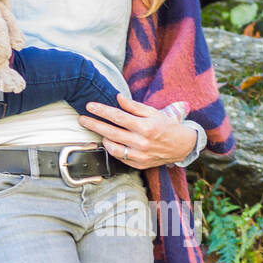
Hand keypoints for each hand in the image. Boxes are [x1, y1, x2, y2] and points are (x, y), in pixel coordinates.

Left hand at [77, 92, 198, 168]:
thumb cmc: (166, 126)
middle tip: (81, 119)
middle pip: (111, 132)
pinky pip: (120, 158)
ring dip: (103, 138)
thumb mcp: (153, 112)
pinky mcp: (139, 164)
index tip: (90, 106)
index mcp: (145, 126)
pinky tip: (110, 142)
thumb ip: (134, 106)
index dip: (102, 111)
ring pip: (113, 148)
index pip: (118, 117)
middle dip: (94, 124)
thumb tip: (118, 98)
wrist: (181, 146)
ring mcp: (140, 155)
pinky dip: (113, 149)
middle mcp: (142, 142)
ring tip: (98, 131)